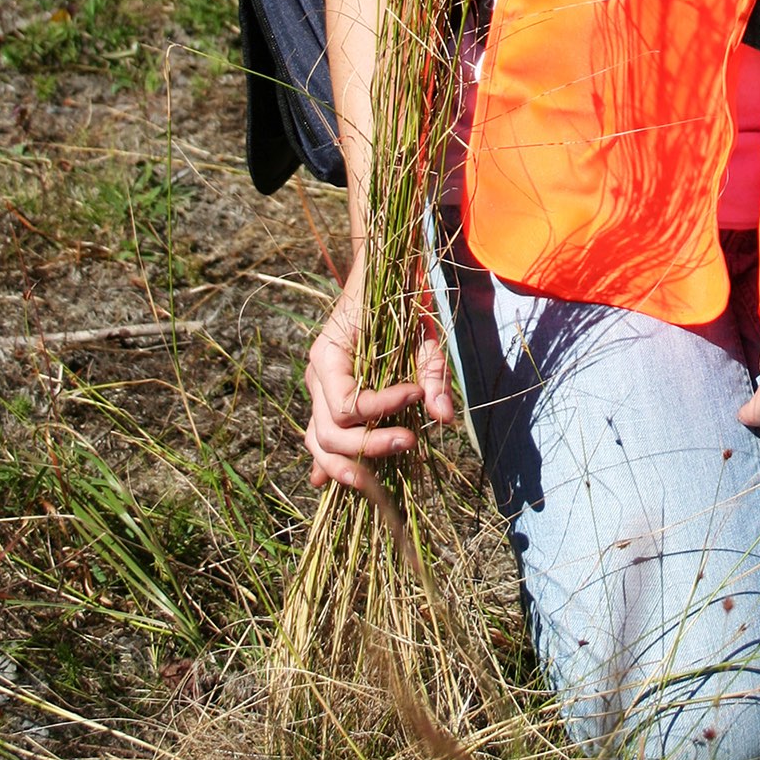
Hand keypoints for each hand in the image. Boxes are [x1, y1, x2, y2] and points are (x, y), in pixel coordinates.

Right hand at [303, 252, 454, 496]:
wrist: (381, 273)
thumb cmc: (399, 297)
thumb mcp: (422, 329)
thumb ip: (432, 372)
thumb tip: (443, 419)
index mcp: (329, 355)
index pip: (347, 403)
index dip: (381, 408)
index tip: (415, 393)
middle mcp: (316, 376)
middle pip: (330, 431)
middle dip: (366, 447)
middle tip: (409, 442)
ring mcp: (319, 389)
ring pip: (319, 440)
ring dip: (343, 466)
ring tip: (372, 487)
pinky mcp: (330, 397)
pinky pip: (320, 434)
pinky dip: (325, 460)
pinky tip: (326, 484)